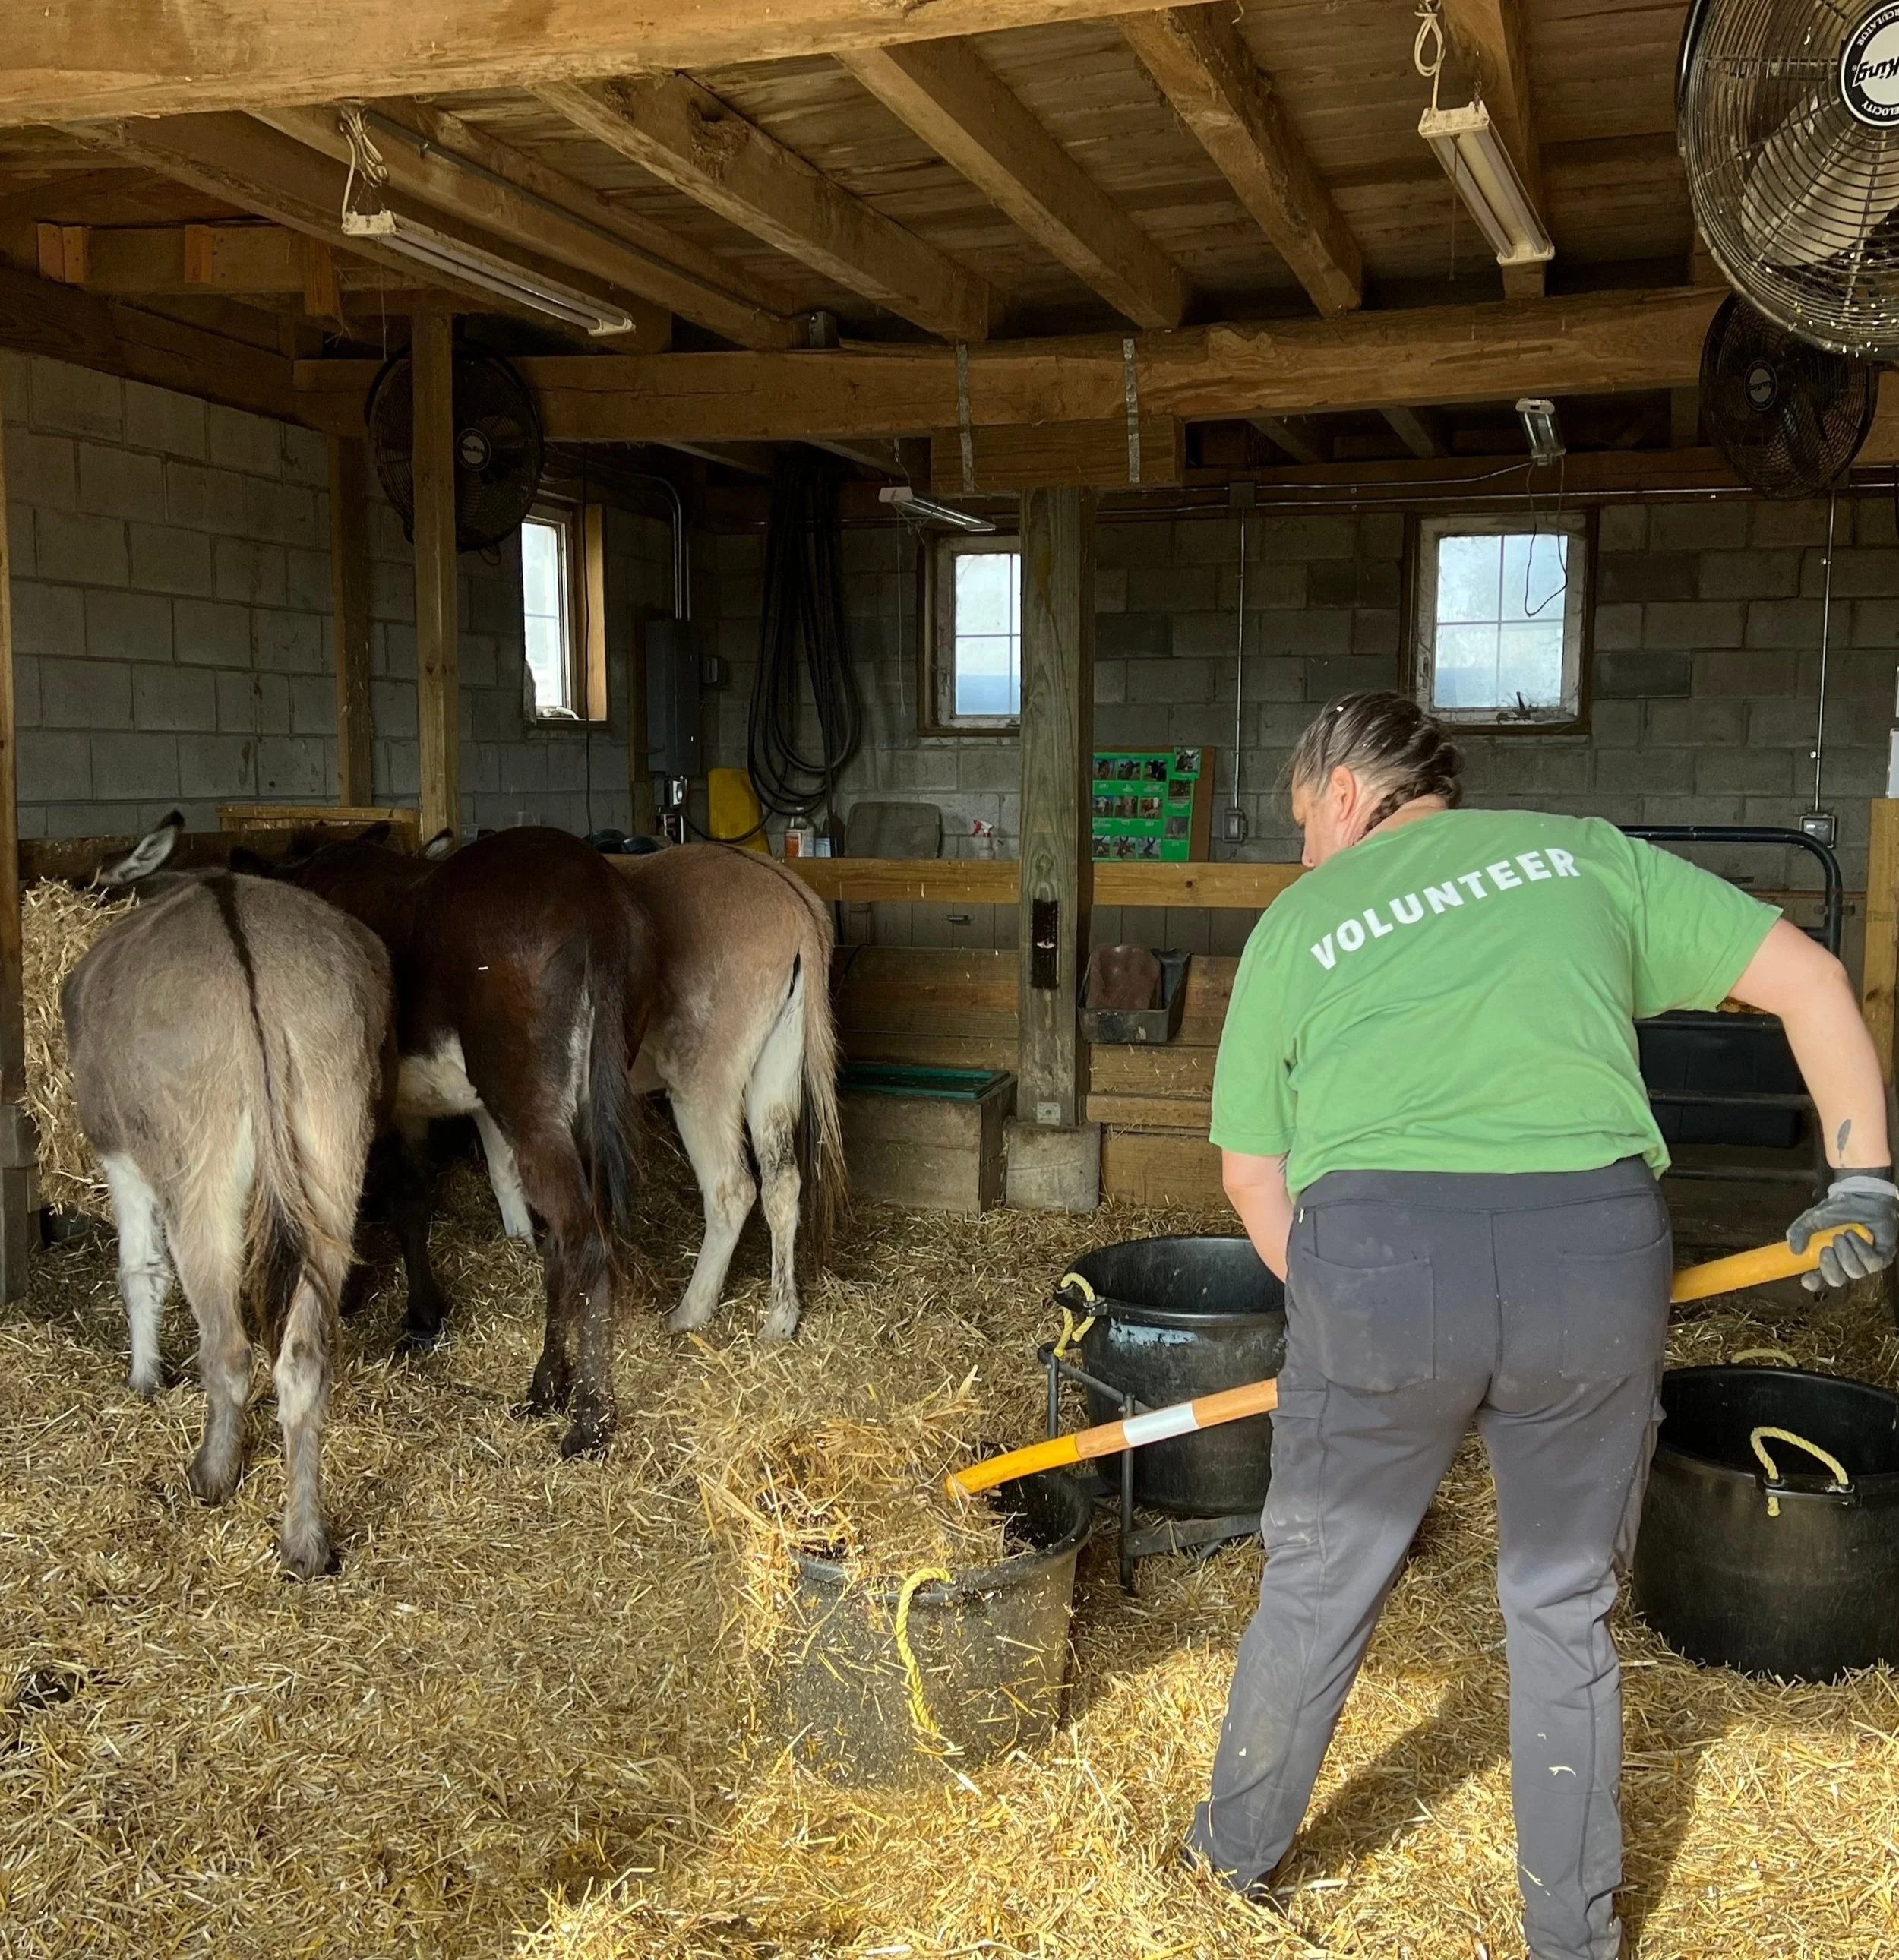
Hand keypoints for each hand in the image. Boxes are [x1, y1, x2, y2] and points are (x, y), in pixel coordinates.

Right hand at [1787, 1172, 1898, 1290]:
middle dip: (1830, 1267)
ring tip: (1842, 1234)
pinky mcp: (1882, 1257)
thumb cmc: (1838, 1209)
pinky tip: (1854, 1234)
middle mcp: (1846, 1264)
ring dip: (1846, 1253)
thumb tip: (1794, 1250)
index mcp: (1828, 1259)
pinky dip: (1860, 1249)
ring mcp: (1865, 1262)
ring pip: (1855, 1272)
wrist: (1861, 1196)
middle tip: (1826, 1249)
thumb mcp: (1811, 1219)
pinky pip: (1871, 1263)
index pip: (1820, 1279)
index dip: (1813, 1282)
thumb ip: (1798, 1232)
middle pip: (1837, 1281)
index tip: (1807, 1278)